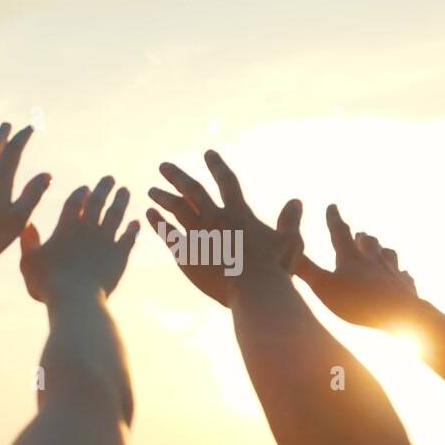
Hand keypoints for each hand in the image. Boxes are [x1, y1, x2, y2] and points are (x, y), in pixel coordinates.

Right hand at [19, 176, 138, 302]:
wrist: (76, 299)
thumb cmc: (48, 284)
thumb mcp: (29, 263)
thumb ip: (28, 243)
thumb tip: (28, 226)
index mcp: (65, 227)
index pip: (74, 202)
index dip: (80, 193)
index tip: (86, 188)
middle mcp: (88, 228)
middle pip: (98, 202)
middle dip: (104, 188)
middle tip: (111, 179)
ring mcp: (106, 240)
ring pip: (116, 214)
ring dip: (121, 201)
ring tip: (126, 191)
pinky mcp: (120, 255)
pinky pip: (129, 237)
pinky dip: (133, 228)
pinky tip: (137, 222)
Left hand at [145, 150, 302, 305]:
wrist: (254, 290)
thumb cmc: (275, 268)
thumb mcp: (290, 241)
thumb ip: (290, 220)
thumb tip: (296, 201)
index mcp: (239, 213)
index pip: (226, 182)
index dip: (217, 167)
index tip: (207, 154)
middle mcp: (215, 219)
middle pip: (192, 191)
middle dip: (178, 176)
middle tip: (163, 166)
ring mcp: (199, 236)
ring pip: (176, 209)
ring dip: (163, 197)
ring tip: (151, 190)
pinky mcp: (186, 254)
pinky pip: (168, 234)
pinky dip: (157, 223)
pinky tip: (148, 214)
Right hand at [296, 205, 418, 329]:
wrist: (400, 315)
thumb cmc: (358, 301)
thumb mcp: (323, 285)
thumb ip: (304, 268)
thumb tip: (284, 246)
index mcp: (351, 257)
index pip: (340, 232)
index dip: (334, 219)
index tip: (332, 206)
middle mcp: (373, 260)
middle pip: (368, 243)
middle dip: (361, 237)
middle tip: (360, 233)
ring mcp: (392, 272)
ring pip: (388, 254)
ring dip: (382, 250)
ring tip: (381, 249)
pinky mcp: (406, 287)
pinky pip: (405, 276)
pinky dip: (402, 274)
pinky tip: (404, 274)